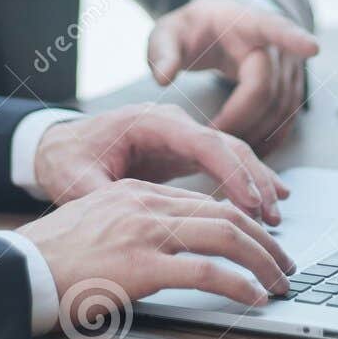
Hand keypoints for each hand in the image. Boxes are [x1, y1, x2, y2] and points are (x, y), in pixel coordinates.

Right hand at [17, 180, 294, 317]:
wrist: (19, 268)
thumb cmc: (54, 258)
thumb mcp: (98, 226)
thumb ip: (135, 227)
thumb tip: (172, 250)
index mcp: (134, 191)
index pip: (203, 199)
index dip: (241, 220)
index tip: (260, 241)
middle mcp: (143, 203)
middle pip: (223, 211)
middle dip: (263, 238)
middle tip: (284, 262)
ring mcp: (143, 231)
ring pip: (224, 233)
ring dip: (262, 259)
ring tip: (280, 281)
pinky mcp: (141, 264)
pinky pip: (206, 270)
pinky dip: (238, 283)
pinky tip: (253, 296)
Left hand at [31, 103, 289, 223]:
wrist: (61, 146)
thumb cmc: (67, 158)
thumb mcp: (75, 178)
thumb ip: (99, 194)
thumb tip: (119, 217)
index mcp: (148, 121)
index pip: (201, 141)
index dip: (230, 171)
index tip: (251, 201)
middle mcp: (171, 123)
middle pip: (226, 144)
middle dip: (254, 179)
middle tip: (272, 216)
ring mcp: (181, 135)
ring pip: (231, 152)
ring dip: (256, 182)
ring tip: (276, 216)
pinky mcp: (184, 151)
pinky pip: (224, 163)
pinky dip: (246, 181)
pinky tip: (267, 203)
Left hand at [146, 0, 318, 153]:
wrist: (220, 28)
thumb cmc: (195, 29)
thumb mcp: (169, 31)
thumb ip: (162, 50)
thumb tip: (162, 78)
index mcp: (248, 23)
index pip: (275, 28)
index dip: (294, 39)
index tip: (312, 47)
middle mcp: (277, 46)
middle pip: (268, 89)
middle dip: (240, 119)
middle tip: (208, 136)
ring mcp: (289, 70)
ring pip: (282, 110)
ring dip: (255, 134)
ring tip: (223, 149)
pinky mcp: (291, 91)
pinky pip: (287, 121)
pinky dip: (269, 140)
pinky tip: (247, 154)